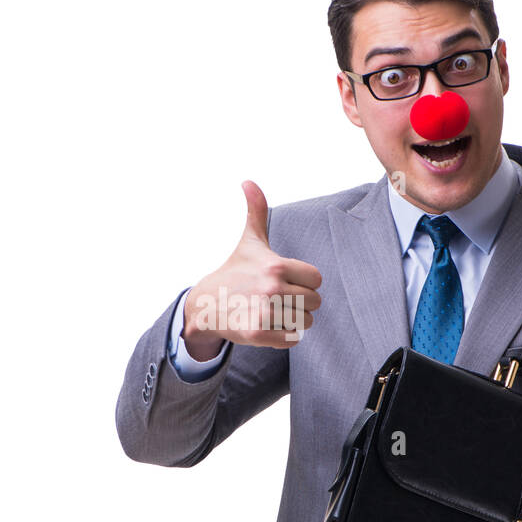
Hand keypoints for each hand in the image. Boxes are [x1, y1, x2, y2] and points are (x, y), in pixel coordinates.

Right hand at [182, 180, 322, 359]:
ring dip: (293, 319)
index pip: (316, 279)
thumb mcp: (248, 242)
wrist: (204, 304)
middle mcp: (272, 288)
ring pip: (306, 321)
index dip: (304, 281)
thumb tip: (248, 182)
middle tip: (278, 298)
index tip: (286, 281)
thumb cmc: (234, 271)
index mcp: (276, 265)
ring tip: (272, 311)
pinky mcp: (257, 334)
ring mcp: (265, 312)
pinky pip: (292, 338)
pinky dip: (284, 336)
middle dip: (301, 302)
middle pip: (314, 302)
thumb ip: (256, 212)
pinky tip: (268, 325)